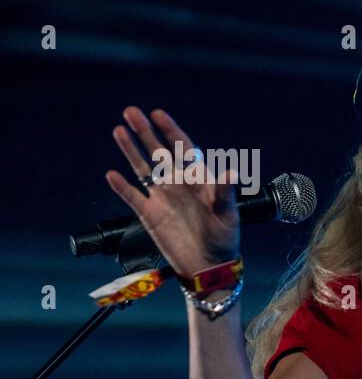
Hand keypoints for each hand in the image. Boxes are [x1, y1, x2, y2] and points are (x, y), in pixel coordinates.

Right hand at [105, 107, 239, 276]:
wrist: (209, 266)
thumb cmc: (224, 238)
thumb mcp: (228, 214)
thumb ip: (225, 192)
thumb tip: (231, 171)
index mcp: (198, 180)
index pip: (183, 149)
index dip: (171, 131)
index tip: (158, 114)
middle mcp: (178, 184)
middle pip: (159, 153)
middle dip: (146, 132)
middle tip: (131, 111)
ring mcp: (162, 198)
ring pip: (143, 169)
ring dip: (131, 150)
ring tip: (120, 130)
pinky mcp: (150, 215)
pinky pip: (133, 197)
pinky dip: (122, 187)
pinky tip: (112, 174)